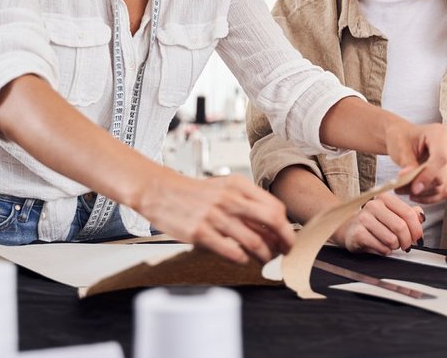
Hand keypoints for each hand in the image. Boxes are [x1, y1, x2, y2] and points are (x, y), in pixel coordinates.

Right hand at [138, 169, 294, 264]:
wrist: (160, 191)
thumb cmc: (194, 193)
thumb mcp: (223, 187)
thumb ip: (246, 202)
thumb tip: (271, 224)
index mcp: (238, 185)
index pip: (275, 206)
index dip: (285, 226)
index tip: (286, 237)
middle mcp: (229, 199)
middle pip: (272, 221)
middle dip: (284, 240)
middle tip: (285, 251)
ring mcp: (215, 216)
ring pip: (254, 241)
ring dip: (265, 255)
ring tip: (264, 259)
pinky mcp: (200, 233)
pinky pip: (231, 251)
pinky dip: (242, 259)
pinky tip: (242, 259)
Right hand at [335, 193, 423, 255]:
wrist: (348, 228)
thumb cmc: (374, 222)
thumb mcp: (392, 214)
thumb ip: (409, 213)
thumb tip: (421, 217)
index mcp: (385, 198)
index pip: (408, 213)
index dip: (417, 229)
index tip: (418, 238)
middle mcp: (373, 205)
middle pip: (401, 227)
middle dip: (407, 240)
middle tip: (406, 245)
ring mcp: (363, 218)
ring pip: (391, 238)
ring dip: (395, 246)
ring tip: (391, 244)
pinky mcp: (357, 233)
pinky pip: (381, 247)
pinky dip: (385, 251)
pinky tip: (382, 248)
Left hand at [386, 122, 446, 202]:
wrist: (405, 139)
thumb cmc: (402, 139)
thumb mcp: (400, 147)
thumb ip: (407, 163)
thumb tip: (410, 179)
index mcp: (439, 133)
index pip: (441, 158)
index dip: (429, 176)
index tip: (414, 189)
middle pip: (444, 175)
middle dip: (423, 187)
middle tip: (400, 189)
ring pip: (446, 187)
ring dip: (425, 195)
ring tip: (405, 192)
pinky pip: (446, 191)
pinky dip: (431, 197)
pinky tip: (416, 196)